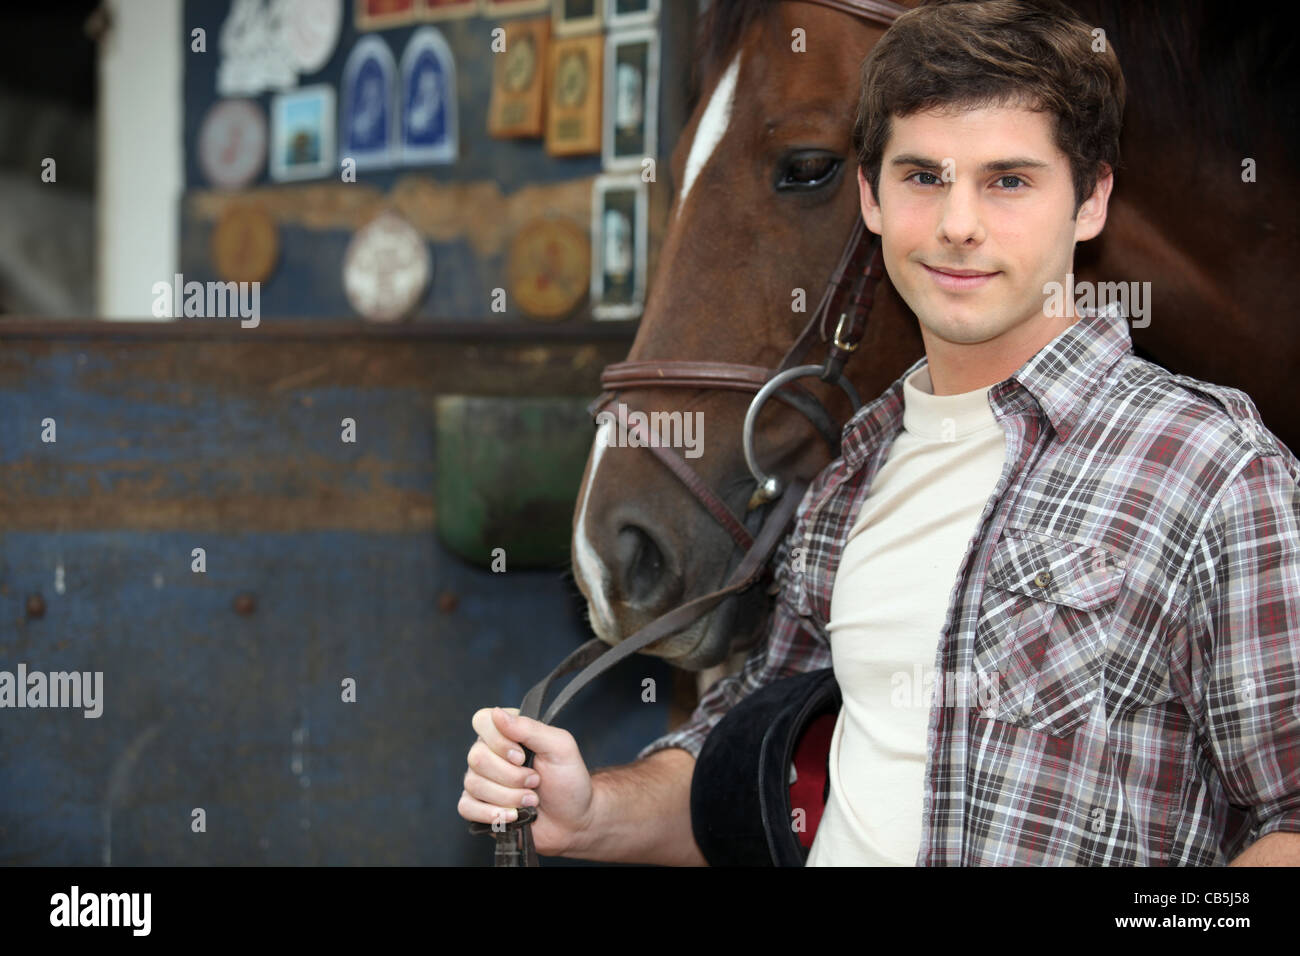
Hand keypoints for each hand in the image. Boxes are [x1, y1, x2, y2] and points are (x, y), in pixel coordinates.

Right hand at [458, 706, 594, 856]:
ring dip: (508, 797)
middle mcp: (490, 753)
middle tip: (535, 781)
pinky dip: (490, 814)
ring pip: (473, 784)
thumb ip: (529, 728)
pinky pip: (466, 807)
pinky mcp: (478, 806)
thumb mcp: (559, 747)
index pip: (482, 721)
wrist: (573, 820)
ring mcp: (482, 780)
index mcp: (508, 732)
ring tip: (531, 800)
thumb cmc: (569, 780)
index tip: (522, 756)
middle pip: (476, 757)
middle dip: (511, 776)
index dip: (499, 742)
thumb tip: (497, 713)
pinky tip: (511, 816)